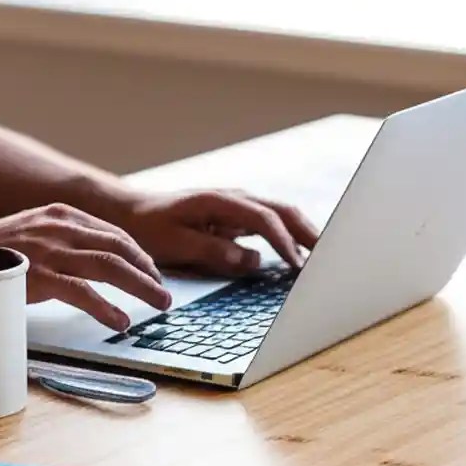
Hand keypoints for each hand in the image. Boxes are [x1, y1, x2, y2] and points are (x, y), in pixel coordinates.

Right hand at [0, 203, 171, 329]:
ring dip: (141, 287)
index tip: (151, 272)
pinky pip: (84, 292)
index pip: (113, 232)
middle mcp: (59, 227)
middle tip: (163, 292)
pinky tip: (120, 321)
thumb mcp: (29, 235)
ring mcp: (49, 250)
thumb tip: (86, 263)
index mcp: (60, 215)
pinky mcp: (39, 275)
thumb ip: (58, 242)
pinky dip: (107, 308)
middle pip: (120, 247)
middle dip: (148, 271)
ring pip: (111, 266)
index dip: (138, 254)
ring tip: (158, 305)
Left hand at [112, 190, 319, 275]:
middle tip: (332, 259)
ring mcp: (238, 206)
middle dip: (309, 233)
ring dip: (305, 233)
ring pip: (282, 215)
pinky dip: (290, 236)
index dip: (284, 242)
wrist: (132, 212)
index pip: (264, 219)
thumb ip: (213, 251)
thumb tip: (254, 261)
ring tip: (326, 259)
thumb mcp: (175, 243)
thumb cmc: (150, 228)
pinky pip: (271, 224)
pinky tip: (301, 256)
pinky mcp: (237, 217)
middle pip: (284, 211)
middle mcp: (235, 198)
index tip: (298, 266)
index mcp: (220, 201)